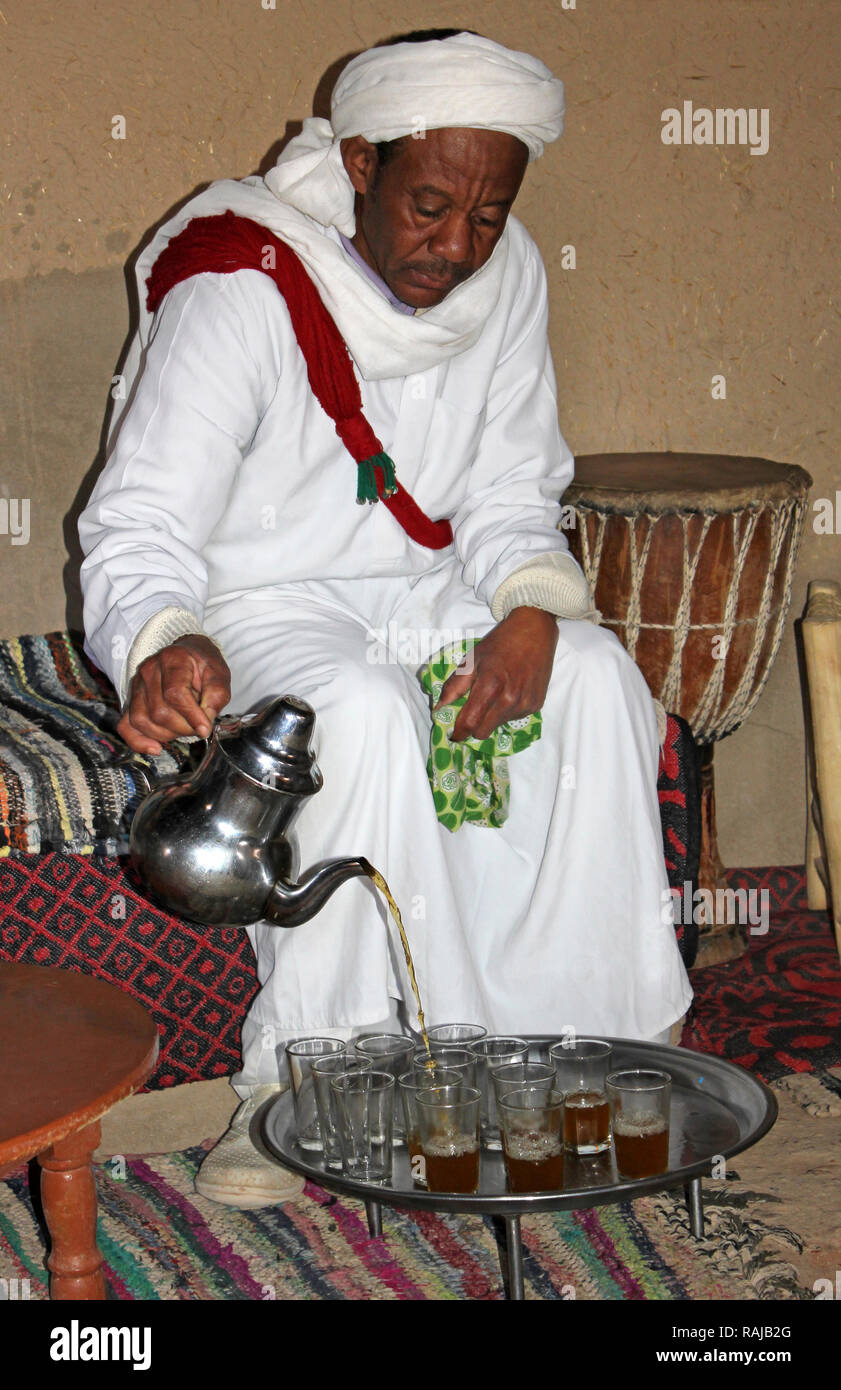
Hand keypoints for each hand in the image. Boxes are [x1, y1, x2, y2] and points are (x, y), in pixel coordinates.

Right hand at [117, 635, 231, 754]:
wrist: (189, 654)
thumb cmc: (204, 666)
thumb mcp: (219, 676)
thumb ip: (215, 698)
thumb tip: (203, 726)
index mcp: (173, 659)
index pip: (175, 694)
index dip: (191, 716)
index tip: (205, 729)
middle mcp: (149, 670)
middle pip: (159, 712)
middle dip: (182, 727)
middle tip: (198, 725)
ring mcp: (136, 685)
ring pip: (142, 721)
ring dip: (166, 734)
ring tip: (183, 727)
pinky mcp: (130, 700)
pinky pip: (126, 726)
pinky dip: (138, 742)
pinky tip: (156, 748)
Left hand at [435, 607, 558, 741]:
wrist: (534, 630)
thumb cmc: (499, 643)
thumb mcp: (472, 660)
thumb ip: (454, 686)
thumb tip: (439, 708)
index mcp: (490, 686)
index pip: (470, 723)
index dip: (458, 731)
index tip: (453, 732)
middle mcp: (509, 699)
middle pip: (483, 732)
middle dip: (473, 726)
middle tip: (471, 713)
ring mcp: (525, 704)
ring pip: (499, 726)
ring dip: (491, 717)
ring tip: (495, 694)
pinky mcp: (536, 704)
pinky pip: (514, 718)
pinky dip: (507, 711)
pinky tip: (510, 691)